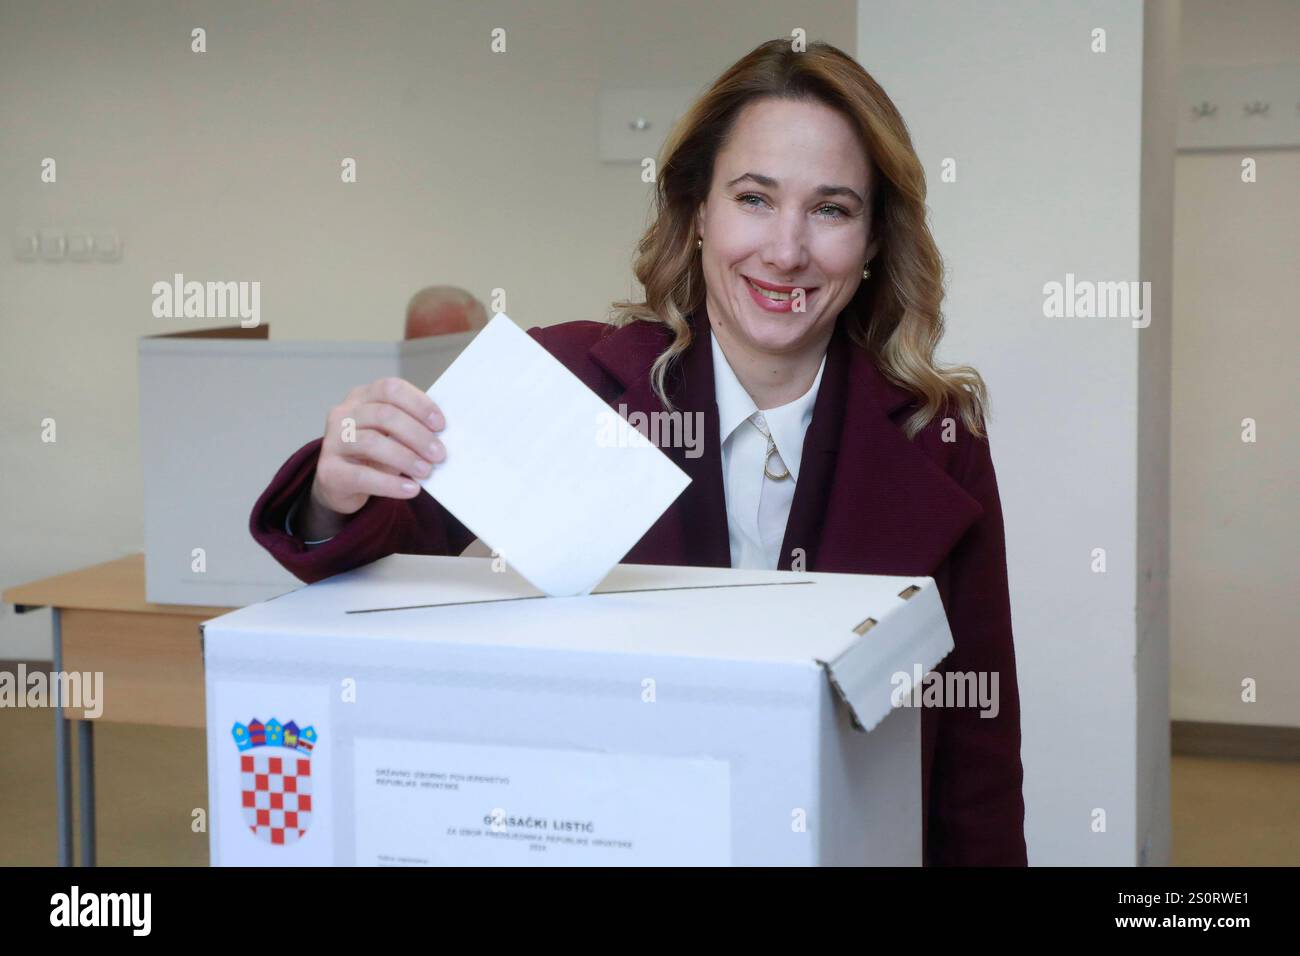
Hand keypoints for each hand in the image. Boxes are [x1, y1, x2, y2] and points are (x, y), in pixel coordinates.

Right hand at [307, 377, 445, 524]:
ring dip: (405, 458)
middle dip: (417, 435)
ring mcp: (332, 442)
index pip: (391, 389)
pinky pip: (362, 476)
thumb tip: (442, 438)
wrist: (340, 485)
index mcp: (362, 397)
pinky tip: (410, 489)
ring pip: (372, 442)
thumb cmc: (373, 454)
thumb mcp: (391, 435)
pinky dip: (390, 484)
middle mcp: (343, 414)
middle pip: (384, 415)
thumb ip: (411, 429)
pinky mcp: (328, 471)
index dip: (418, 404)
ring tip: (426, 471)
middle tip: (439, 454)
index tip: (441, 425)